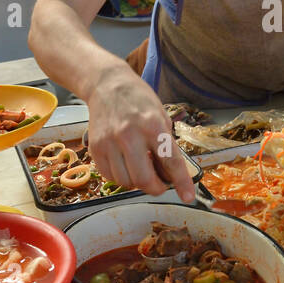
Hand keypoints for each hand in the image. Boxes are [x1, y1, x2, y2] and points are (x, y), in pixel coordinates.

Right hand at [84, 67, 194, 201]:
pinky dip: (121, 178)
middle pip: (144, 180)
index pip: (170, 161)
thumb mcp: (161, 117)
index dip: (181, 183)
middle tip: (160, 184)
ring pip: (126, 182)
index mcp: (153, 125)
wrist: (107, 85)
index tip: (187, 197)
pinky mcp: (95, 148)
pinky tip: (127, 165)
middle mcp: (129, 135)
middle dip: (156, 188)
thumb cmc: (139, 101)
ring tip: (142, 168)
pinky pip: (110, 176)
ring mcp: (109, 142)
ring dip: (137, 183)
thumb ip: (167, 144)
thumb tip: (172, 175)